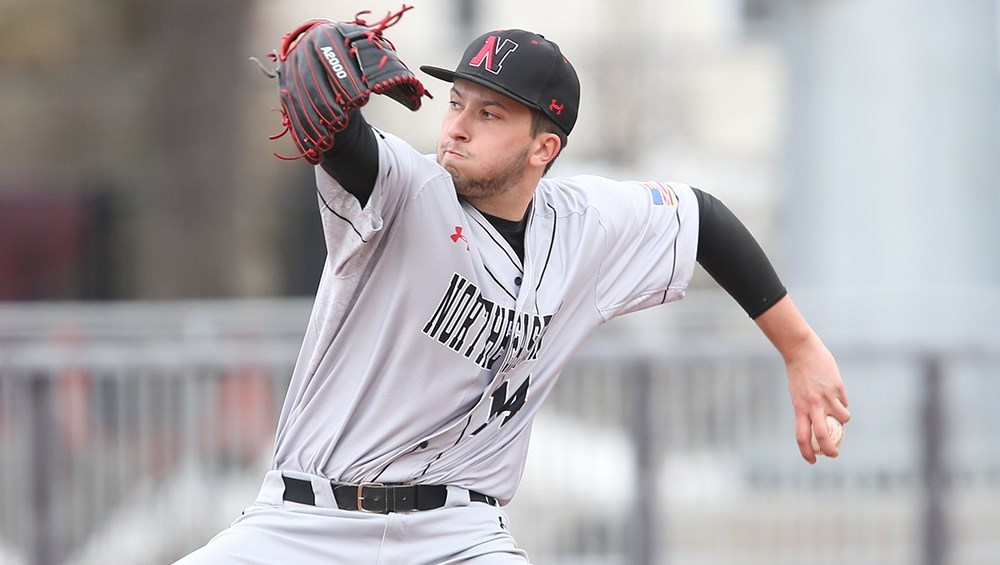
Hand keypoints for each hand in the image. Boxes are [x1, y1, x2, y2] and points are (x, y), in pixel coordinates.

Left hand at [754, 295, 850, 462]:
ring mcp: (826, 396)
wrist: (801, 350)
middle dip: (830, 450)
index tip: (812, 461)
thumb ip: (807, 409)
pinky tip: (838, 396)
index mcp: (799, 407)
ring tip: (839, 415)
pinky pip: (844, 403)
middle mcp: (812, 405)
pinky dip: (843, 404)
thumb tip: (820, 425)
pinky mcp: (838, 388)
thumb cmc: (798, 373)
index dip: (806, 452)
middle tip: (834, 455)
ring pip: (843, 419)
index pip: (802, 436)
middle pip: (823, 435)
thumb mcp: (798, 394)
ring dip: (843, 421)